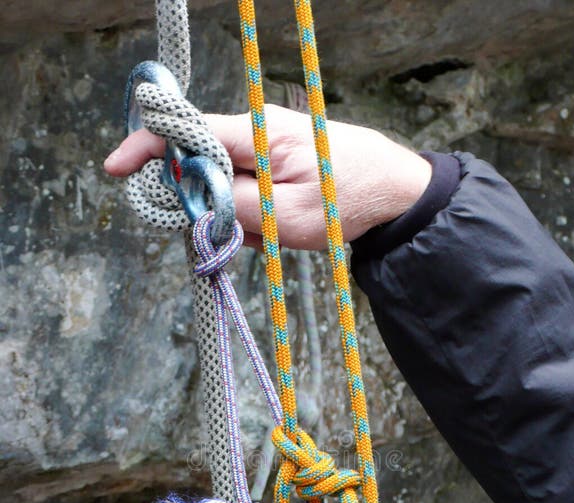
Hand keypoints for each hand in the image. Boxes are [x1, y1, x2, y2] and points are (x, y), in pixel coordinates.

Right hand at [104, 105, 430, 249]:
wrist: (395, 196)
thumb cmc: (345, 201)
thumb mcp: (283, 217)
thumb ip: (230, 208)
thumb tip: (192, 203)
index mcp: (253, 133)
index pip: (184, 132)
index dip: (144, 149)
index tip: (115, 171)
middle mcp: (255, 134)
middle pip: (198, 163)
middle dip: (201, 203)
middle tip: (229, 234)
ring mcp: (266, 150)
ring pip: (221, 185)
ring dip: (230, 217)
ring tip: (267, 235)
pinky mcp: (275, 168)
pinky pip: (243, 193)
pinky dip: (248, 218)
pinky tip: (274, 230)